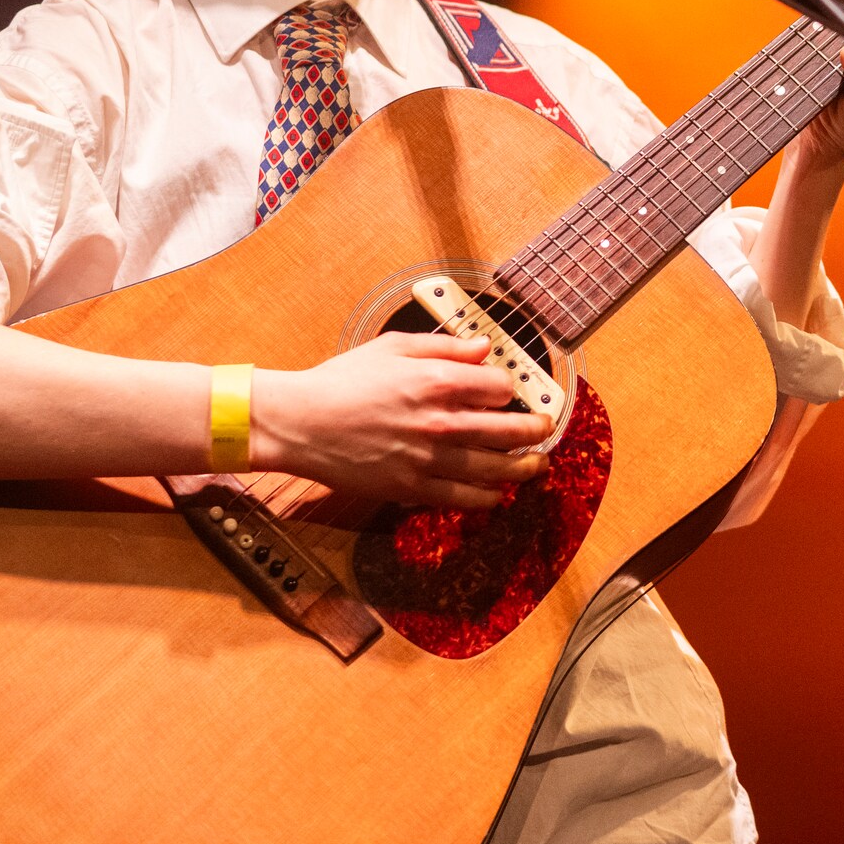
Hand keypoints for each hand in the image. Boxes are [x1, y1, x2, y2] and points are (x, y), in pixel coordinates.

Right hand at [253, 333, 552, 506]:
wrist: (300, 423)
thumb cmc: (342, 381)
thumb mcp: (393, 347)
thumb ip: (444, 346)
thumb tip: (483, 347)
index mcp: (436, 381)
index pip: (501, 388)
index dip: (512, 388)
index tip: (511, 391)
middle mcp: (440, 422)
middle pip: (510, 430)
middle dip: (536, 429)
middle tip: (544, 428)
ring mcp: (429, 459)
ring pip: (496, 469)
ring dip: (523, 467)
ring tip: (536, 464)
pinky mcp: (413, 487)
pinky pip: (465, 497)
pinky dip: (488, 496)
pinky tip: (496, 493)